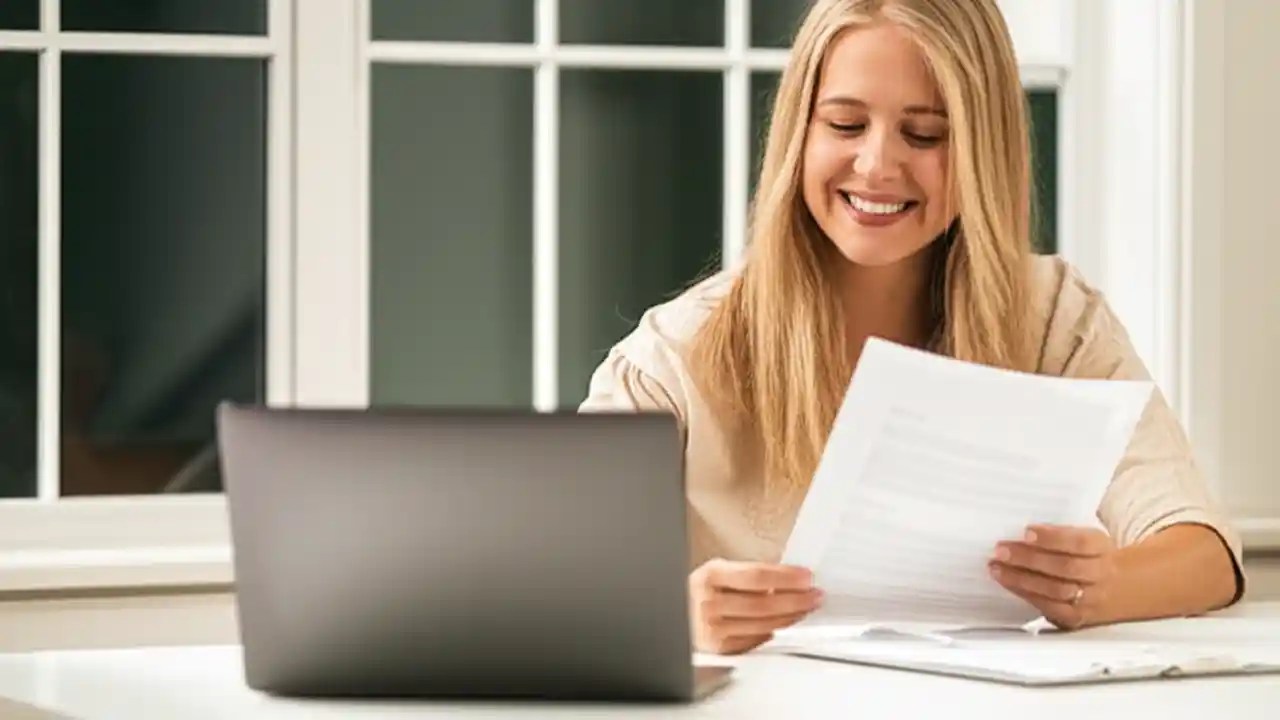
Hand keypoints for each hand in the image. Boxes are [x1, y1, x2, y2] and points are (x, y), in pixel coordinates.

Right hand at [689, 558, 823, 654]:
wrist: (675, 617)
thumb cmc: (699, 593)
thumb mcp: (717, 573)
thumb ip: (747, 576)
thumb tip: (789, 579)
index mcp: (709, 577)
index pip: (756, 576)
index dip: (785, 577)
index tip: (806, 577)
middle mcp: (709, 603)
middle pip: (764, 602)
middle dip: (796, 599)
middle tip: (814, 595)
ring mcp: (714, 629)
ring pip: (764, 624)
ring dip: (791, 616)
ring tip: (806, 608)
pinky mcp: (721, 649)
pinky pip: (756, 640)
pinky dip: (775, 631)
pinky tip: (785, 623)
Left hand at [989, 524, 1117, 629]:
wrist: (1120, 588)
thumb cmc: (1093, 556)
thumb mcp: (1087, 537)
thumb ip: (1061, 532)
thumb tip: (1023, 532)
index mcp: (1102, 548)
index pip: (1080, 543)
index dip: (1053, 538)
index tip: (1027, 531)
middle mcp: (1101, 575)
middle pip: (1065, 568)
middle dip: (1029, 558)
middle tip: (1001, 550)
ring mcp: (1091, 600)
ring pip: (1056, 591)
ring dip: (1021, 579)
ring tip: (997, 568)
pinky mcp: (1077, 618)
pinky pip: (1051, 609)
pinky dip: (1027, 595)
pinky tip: (1009, 584)